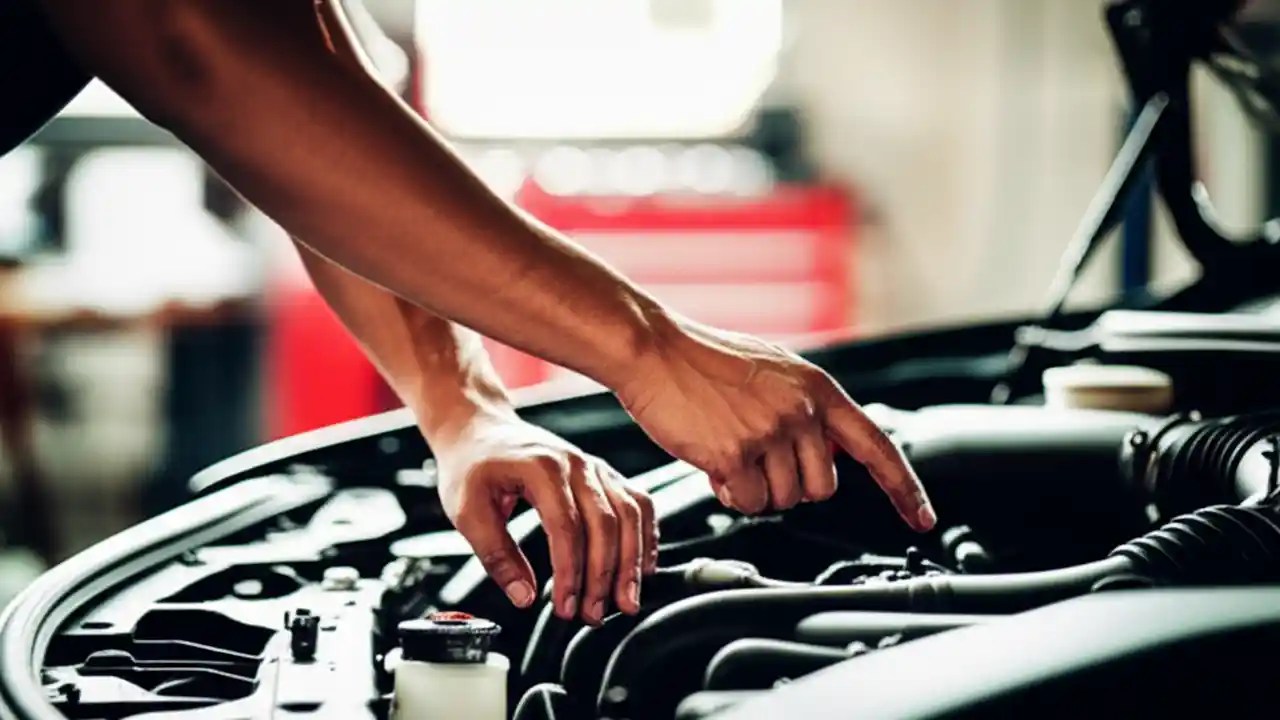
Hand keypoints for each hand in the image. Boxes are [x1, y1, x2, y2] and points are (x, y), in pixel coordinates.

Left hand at [430, 409, 657, 624]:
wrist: (479, 429)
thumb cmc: (471, 467)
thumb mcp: (466, 512)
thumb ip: (496, 555)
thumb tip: (524, 597)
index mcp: (541, 467)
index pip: (566, 527)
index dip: (570, 572)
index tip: (566, 607)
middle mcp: (575, 463)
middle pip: (605, 523)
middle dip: (604, 575)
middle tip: (595, 615)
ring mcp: (594, 466)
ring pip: (629, 513)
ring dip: (631, 561)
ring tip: (627, 600)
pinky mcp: (603, 474)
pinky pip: (637, 503)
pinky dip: (645, 536)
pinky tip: (642, 566)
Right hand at [616, 316, 935, 530]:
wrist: (654, 349)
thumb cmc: (704, 360)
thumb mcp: (774, 371)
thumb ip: (807, 408)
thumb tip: (830, 450)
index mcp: (818, 388)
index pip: (876, 446)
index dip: (903, 487)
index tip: (923, 518)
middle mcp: (802, 410)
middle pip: (822, 487)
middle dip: (789, 484)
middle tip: (756, 456)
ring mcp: (771, 432)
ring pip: (783, 500)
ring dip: (756, 488)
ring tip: (729, 449)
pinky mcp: (736, 453)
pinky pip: (749, 502)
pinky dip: (731, 493)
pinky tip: (714, 463)